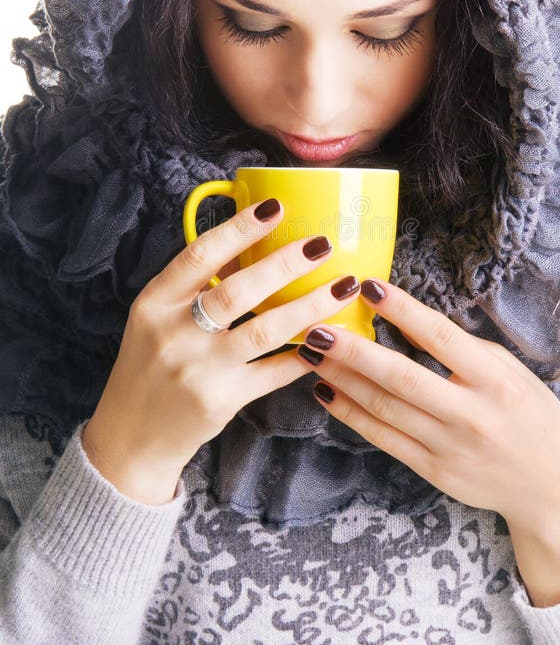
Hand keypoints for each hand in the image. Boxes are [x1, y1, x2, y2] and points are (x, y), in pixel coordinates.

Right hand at [82, 199, 361, 502]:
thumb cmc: (149, 366)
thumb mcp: (156, 318)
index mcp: (155, 303)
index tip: (275, 208)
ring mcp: (199, 370)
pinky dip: (302, 354)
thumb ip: (195, 285)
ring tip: (342, 286)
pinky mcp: (221, 401)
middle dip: (285, 264)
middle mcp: (174, 334)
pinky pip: (273, 373)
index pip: (199, 255)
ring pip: (264, 331)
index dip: (239, 229)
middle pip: (237, 291)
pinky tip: (330, 337)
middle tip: (322, 244)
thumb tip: (247, 246)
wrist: (131, 436)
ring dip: (308, 306)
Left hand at [297, 278, 559, 526]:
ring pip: (383, 408)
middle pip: (401, 378)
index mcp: (495, 382)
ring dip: (341, 378)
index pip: (441, 339)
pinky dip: (349, 414)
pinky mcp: (431, 470)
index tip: (367, 286)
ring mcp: (447, 446)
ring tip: (309, 351)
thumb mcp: (512, 373)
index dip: (402, 310)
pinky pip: (381, 438)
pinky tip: (325, 390)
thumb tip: (413, 320)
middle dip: (353, 351)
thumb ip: (467, 349)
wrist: (547, 489)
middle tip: (316, 326)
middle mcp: (470, 415)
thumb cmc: (530, 417)